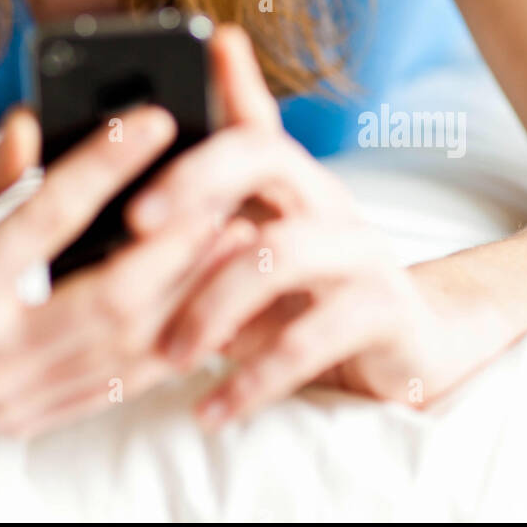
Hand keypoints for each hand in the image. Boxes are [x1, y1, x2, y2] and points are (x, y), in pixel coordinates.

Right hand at [0, 102, 237, 434]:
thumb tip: (34, 127)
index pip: (45, 217)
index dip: (105, 163)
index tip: (153, 118)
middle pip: (110, 297)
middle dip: (177, 240)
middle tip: (225, 187)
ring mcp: (12, 400)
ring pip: (125, 349)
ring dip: (187, 293)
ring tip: (233, 239)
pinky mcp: (27, 421)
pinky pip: (113, 387)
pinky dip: (163, 345)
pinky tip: (199, 300)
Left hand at [124, 24, 512, 427]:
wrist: (415, 348)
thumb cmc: (311, 298)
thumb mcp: (251, 260)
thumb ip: (199, 233)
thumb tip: (111, 233)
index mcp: (291, 179)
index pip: (245, 124)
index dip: (201, 118)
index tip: (142, 138)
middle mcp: (328, 200)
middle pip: (265, 155)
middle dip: (194, 182)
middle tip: (135, 226)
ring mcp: (361, 250)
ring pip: (279, 252)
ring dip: (212, 303)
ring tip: (171, 353)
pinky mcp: (384, 311)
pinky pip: (309, 339)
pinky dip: (252, 378)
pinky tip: (211, 409)